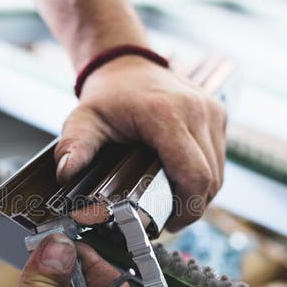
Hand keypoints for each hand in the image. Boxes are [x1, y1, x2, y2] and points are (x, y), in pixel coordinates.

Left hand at [55, 56, 227, 230]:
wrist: (127, 63)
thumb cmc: (108, 96)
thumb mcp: (83, 120)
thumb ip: (74, 147)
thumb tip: (66, 174)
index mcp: (166, 114)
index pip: (193, 174)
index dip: (186, 208)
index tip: (168, 223)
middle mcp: (196, 110)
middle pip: (210, 178)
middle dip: (192, 206)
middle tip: (168, 219)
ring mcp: (212, 111)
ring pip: (219, 171)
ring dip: (201, 193)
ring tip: (176, 204)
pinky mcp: (218, 114)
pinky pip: (220, 157)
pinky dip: (206, 176)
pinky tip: (185, 183)